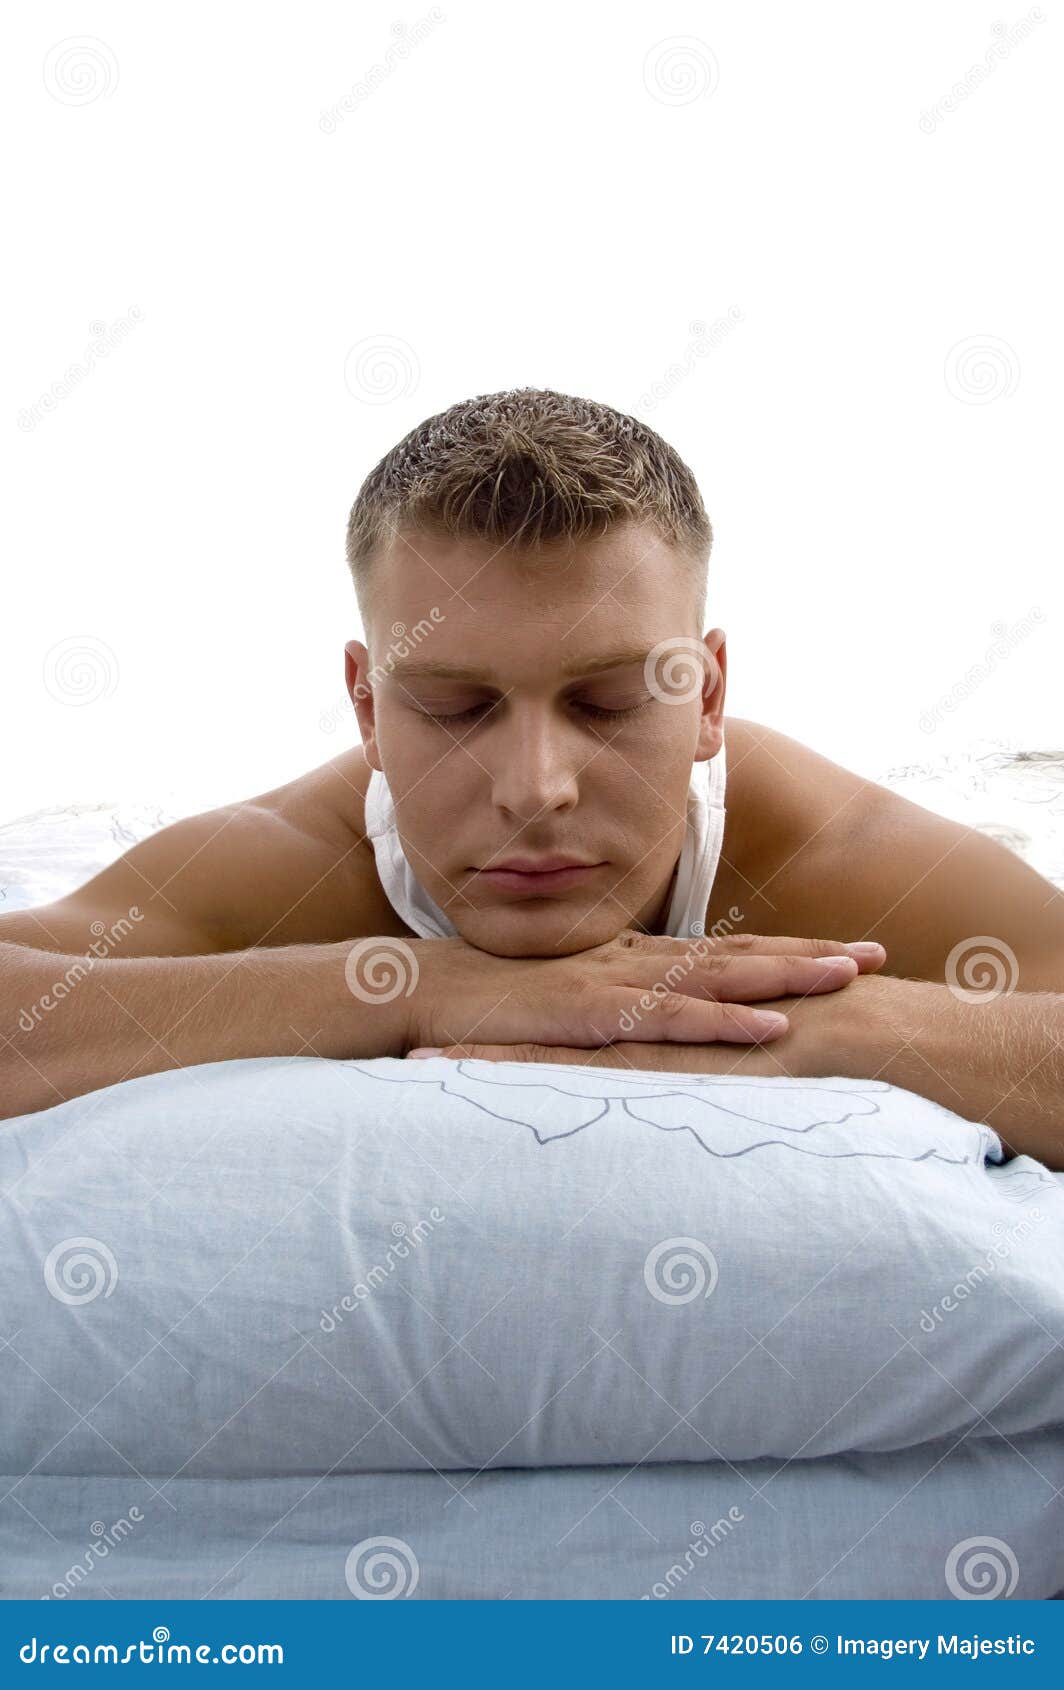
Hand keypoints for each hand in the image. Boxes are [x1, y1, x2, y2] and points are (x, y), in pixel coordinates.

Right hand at [406, 969, 897, 1073]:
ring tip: (848, 979)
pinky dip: (727, 1021)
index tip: (842, 953)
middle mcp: (635, 960)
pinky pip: (673, 1018)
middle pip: (739, 953)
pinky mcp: (595, 1013)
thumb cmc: (490, 1003)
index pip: (722, 951)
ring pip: (719, 977)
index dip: (785, 950)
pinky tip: (771, 1027)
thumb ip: (606, 1010)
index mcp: (631, 958)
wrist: (426, 992)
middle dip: (811, 953)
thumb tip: (645, 1028)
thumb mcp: (562, 1004)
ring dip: (787, 975)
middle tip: (879, 956)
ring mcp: (618, 982)